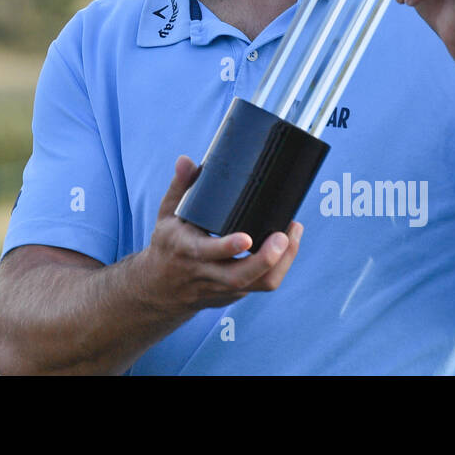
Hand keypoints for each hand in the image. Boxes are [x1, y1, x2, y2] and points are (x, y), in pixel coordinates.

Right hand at [135, 155, 302, 316]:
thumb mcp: (167, 215)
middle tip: (284, 236)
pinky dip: (279, 266)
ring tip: (293, 234)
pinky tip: (288, 244)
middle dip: (266, 259)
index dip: (228, 247)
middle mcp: (205, 273)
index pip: (208, 253)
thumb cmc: (168, 245)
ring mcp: (223, 287)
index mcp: (187, 251)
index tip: (247, 238)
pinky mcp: (236, 294)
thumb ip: (179, 187)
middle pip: (240, 276)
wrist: (161, 290)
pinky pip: (262, 284)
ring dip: (282, 262)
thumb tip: (186, 160)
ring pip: (258, 284)